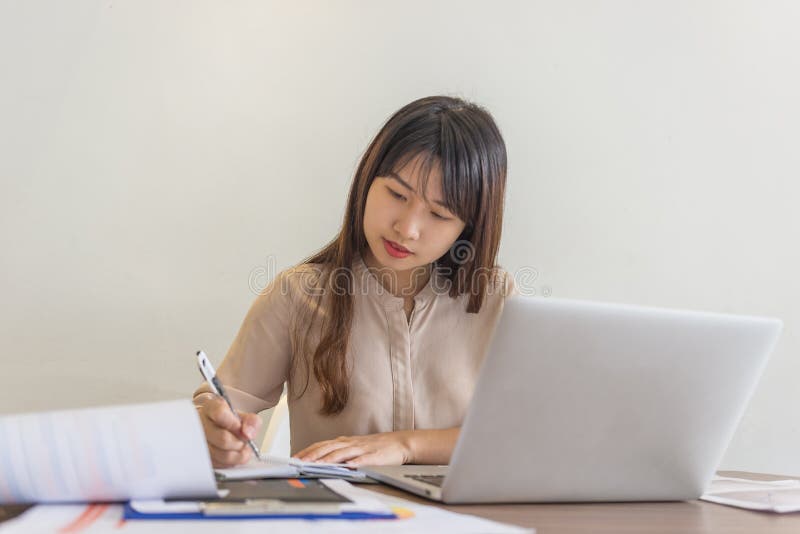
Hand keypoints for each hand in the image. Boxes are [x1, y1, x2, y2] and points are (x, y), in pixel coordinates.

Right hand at [194, 393, 261, 467]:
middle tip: (244, 442)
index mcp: (210, 408)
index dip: (234, 423)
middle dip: (239, 443)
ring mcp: (198, 442)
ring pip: (221, 455)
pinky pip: (219, 465)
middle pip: (223, 439)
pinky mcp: (200, 458)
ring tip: (241, 449)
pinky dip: (231, 463)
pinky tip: (232, 455)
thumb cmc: (226, 421)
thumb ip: (251, 421)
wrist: (213, 427)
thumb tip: (249, 434)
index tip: (240, 427)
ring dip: (237, 455)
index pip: (220, 414)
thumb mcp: (241, 415)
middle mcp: (200, 425)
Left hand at [293, 431, 411, 466]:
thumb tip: (320, 457)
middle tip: (301, 462)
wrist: (399, 443)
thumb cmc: (375, 446)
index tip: (295, 458)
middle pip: (328, 448)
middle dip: (313, 455)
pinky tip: (349, 466)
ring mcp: (362, 449)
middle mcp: (351, 443)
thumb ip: (339, 451)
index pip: (322, 445)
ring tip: (319, 464)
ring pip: (343, 453)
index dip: (308, 451)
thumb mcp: (354, 446)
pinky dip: (355, 462)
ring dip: (330, 459)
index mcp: (345, 442)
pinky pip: (364, 459)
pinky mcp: (374, 456)